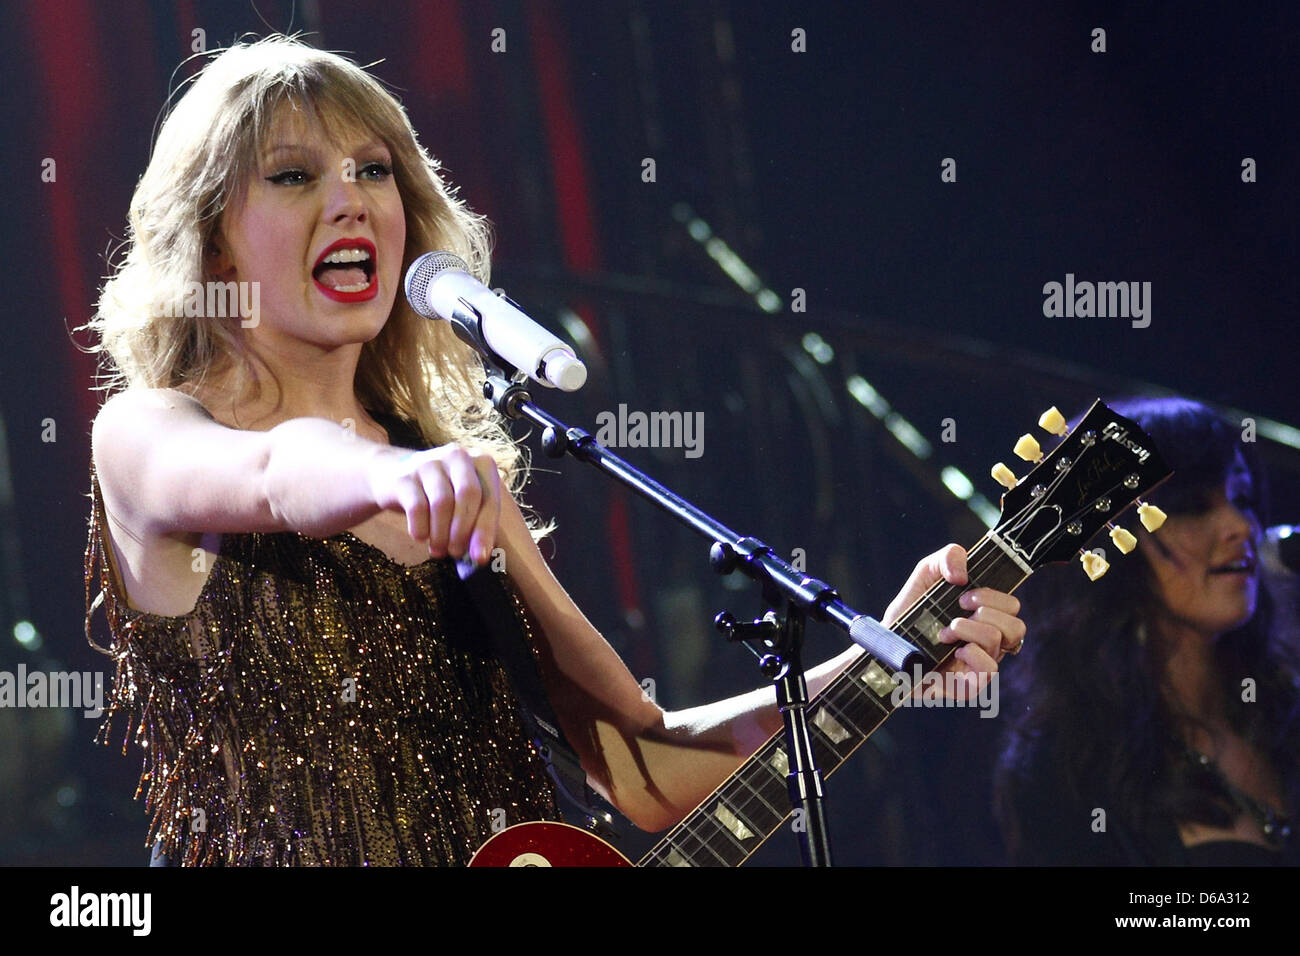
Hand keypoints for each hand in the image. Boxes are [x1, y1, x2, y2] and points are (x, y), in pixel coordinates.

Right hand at [366, 444, 501, 563]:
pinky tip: (421, 537)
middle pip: (468, 495)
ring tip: (439, 550)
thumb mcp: (463, 500)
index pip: (489, 497)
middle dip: (463, 530)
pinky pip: (417, 508)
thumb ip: (477, 521)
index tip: (480, 558)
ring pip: (442, 503)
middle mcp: (456, 456)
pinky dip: (421, 528)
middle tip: (456, 553)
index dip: (485, 530)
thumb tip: (480, 555)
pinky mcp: (404, 476)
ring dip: (441, 534)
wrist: (392, 475)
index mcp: (481, 461)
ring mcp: (429, 463)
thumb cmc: (439, 493)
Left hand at [883, 544, 1024, 698]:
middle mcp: (989, 644)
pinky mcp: (968, 687)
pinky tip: (952, 651)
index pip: (1013, 606)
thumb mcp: (926, 575)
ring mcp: (980, 666)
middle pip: (1016, 626)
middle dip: (984, 612)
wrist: (883, 647)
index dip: (993, 597)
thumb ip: (948, 557)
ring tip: (944, 633)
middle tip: (955, 612)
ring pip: (1000, 643)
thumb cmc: (909, 615)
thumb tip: (962, 576)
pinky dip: (971, 655)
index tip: (963, 595)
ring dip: (969, 630)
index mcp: (986, 619)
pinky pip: (988, 672)